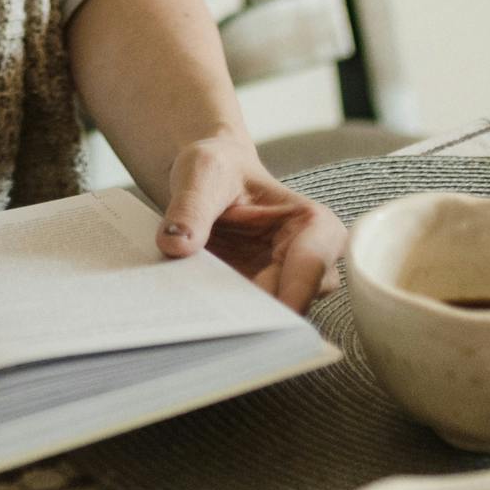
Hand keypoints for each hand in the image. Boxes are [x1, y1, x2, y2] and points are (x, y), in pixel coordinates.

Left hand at [155, 133, 345, 308]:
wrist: (206, 177)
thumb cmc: (218, 166)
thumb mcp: (203, 172)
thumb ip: (191, 206)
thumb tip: (176, 244)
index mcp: (313, 225)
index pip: (312, 265)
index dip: (295, 293)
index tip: (268, 316)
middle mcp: (307, 262)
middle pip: (294, 301)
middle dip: (260, 315)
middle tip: (221, 323)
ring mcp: (281, 284)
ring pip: (269, 317)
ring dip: (238, 319)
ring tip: (200, 316)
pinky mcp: (254, 298)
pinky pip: (243, 318)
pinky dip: (221, 318)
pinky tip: (193, 312)